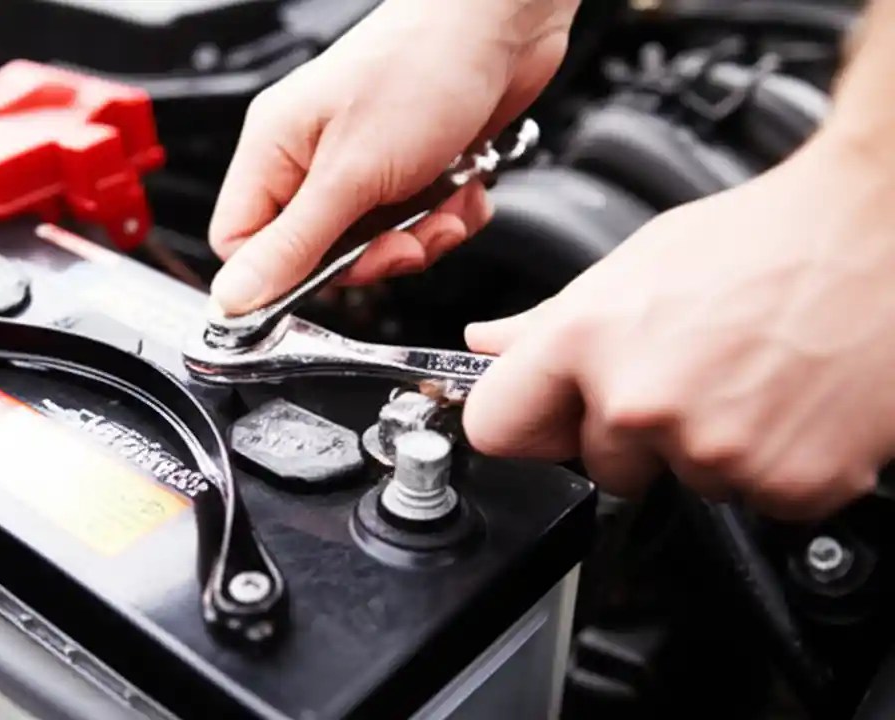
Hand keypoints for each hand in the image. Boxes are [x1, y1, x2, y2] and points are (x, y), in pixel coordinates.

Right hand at [207, 0, 578, 314]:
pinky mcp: (411, 166)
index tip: (327, 280)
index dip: (278, 275)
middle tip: (400, 241)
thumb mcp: (351, 174)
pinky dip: (448, 217)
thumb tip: (232, 297)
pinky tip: (464, 189)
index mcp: (274, 149)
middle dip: (370, 257)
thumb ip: (294, 244)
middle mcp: (312, 157)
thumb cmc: (422, 66)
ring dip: (419, 238)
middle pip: (316, 254)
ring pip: (374, 245)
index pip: (242, 241)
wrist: (504, 22)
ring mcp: (364, 162)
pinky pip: (417, 224)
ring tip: (443, 209)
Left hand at [462, 129, 894, 520]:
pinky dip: (773, 464)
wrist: (876, 232)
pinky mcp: (785, 482)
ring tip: (748, 376)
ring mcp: (714, 451)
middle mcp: (641, 403)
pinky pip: (754, 497)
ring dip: (708, 446)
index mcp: (586, 343)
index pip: (495, 429)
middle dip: (633, 434)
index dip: (526, 423)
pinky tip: (788, 404)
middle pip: (599, 466)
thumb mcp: (633, 265)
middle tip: (690, 373)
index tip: (549, 417)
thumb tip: (485, 346)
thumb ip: (548, 323)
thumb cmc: (763, 239)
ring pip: (683, 482)